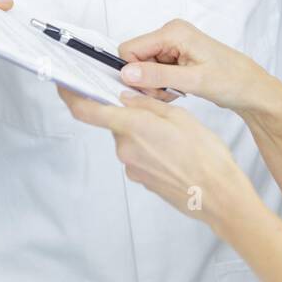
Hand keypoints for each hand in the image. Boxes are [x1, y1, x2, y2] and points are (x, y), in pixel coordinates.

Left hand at [57, 85, 255, 227]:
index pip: (86, 110)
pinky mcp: (140, 180)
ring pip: (129, 139)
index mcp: (132, 127)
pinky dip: (150, 149)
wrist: (218, 196)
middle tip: (158, 113)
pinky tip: (174, 152)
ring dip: (143, 133)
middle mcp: (125, 149)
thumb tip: (124, 97)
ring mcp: (131, 167)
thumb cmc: (206, 156)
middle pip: (115, 123)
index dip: (70, 95)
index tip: (63, 84)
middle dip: (129, 115)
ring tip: (175, 136)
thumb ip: (147, 105)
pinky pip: (138, 156)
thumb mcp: (179, 117)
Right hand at [117, 18, 273, 114]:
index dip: (134, 72)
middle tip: (168, 93)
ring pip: (144, 68)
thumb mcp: (193, 80)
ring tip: (177, 92)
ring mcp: (173, 45)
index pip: (129, 49)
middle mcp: (171, 34)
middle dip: (147, 81)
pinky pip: (155, 72)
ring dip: (156, 86)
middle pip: (136, 59)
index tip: (150, 88)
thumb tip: (128, 73)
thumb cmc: (232, 80)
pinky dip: (163, 85)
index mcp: (174, 32)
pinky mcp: (176, 56)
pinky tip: (179, 90)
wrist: (250, 88)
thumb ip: (157, 75)